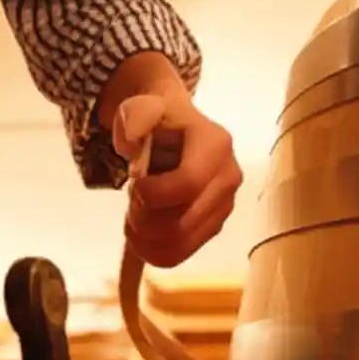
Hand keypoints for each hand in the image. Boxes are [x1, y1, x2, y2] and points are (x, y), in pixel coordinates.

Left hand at [113, 92, 242, 267]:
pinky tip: (140, 235)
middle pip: (182, 222)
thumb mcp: (142, 106)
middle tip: (131, 202)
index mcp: (215, 144)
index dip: (154, 195)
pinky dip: (153, 251)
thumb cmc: (158, 118)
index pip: (189, 183)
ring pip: (180, 243)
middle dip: (144, 219)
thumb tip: (130, 141)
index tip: (134, 187)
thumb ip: (135, 116)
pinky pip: (182, 254)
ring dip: (145, 238)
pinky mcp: (214, 225)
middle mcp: (229, 178)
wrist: (174, 128)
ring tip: (133, 217)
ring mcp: (225, 205)